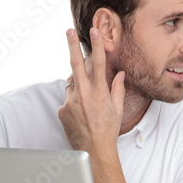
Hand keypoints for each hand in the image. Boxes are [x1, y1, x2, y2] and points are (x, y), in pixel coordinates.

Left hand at [57, 26, 124, 153]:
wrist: (93, 150)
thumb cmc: (108, 131)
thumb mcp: (117, 109)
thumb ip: (118, 89)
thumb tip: (120, 74)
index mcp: (99, 92)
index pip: (98, 63)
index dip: (96, 45)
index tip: (94, 31)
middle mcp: (84, 94)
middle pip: (76, 63)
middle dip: (72, 45)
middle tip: (69, 31)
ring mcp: (71, 102)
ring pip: (72, 83)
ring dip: (78, 84)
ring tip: (87, 101)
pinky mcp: (62, 110)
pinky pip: (68, 99)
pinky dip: (74, 102)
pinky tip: (81, 116)